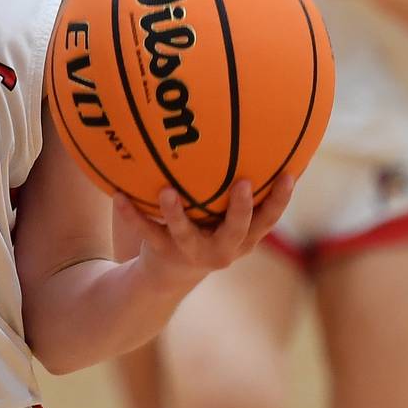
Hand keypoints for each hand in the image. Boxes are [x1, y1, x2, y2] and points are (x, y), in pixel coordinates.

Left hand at [114, 176, 293, 290]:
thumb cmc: (207, 227)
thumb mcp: (226, 214)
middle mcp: (223, 248)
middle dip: (241, 209)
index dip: (281, 199)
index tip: (290, 175)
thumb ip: (240, 185)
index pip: (269, 218)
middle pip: (237, 230)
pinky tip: (118, 196)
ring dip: (176, 214)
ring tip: (166, 192)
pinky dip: (132, 214)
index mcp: (244, 236)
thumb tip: (258, 133)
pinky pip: (146, 232)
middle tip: (243, 184)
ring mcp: (192, 252)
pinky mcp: (162, 252)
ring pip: (186, 234)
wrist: (170, 273)